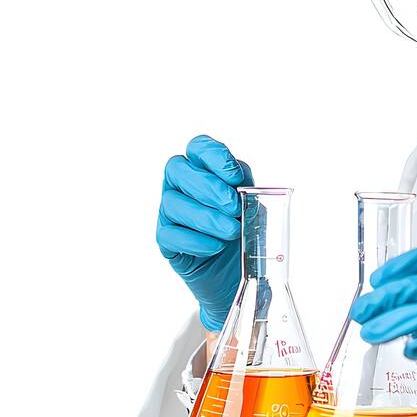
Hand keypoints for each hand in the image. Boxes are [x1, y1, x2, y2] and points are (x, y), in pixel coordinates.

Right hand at [156, 135, 253, 331]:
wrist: (237, 269)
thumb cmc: (242, 228)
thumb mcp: (251, 203)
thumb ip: (247, 191)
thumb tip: (244, 191)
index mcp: (202, 168)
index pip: (198, 146)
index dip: (214, 157)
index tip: (236, 178)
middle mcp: (179, 185)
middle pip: (176, 169)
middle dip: (208, 187)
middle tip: (234, 207)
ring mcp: (169, 211)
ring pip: (173, 203)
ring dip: (206, 217)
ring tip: (231, 231)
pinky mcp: (165, 239)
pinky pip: (170, 234)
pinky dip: (196, 241)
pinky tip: (216, 246)